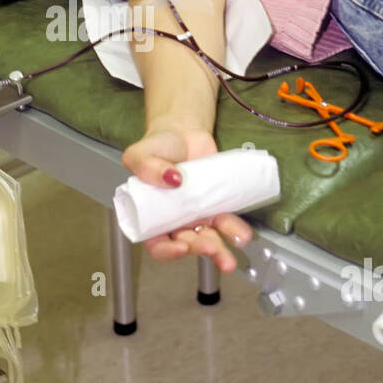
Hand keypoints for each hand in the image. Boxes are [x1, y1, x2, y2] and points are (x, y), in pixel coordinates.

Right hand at [120, 121, 251, 270]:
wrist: (184, 131)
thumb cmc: (158, 145)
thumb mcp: (140, 154)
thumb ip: (147, 167)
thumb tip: (172, 179)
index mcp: (151, 216)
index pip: (156, 243)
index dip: (167, 251)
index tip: (181, 246)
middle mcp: (174, 221)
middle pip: (186, 243)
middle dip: (200, 248)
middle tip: (210, 246)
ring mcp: (195, 215)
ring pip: (208, 238)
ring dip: (221, 248)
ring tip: (234, 248)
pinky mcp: (214, 205)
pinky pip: (224, 222)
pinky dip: (234, 229)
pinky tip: (242, 233)